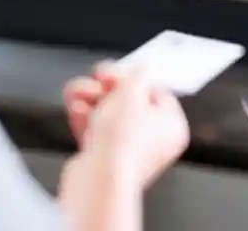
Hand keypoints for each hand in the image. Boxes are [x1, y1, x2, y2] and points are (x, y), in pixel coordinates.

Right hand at [62, 62, 188, 188]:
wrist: (100, 179)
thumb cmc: (122, 140)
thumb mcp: (131, 91)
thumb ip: (136, 75)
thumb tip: (142, 68)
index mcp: (172, 126)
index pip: (156, 92)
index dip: (134, 78)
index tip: (116, 73)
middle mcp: (155, 142)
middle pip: (129, 102)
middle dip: (105, 88)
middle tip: (97, 80)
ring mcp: (129, 153)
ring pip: (108, 114)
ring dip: (90, 99)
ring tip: (79, 94)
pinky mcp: (106, 160)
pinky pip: (95, 131)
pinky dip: (84, 119)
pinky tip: (75, 109)